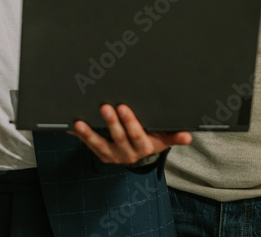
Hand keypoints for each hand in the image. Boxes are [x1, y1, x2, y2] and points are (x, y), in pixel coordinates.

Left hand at [69, 104, 191, 165]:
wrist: (141, 154)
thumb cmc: (153, 138)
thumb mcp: (164, 138)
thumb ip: (175, 136)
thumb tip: (188, 137)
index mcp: (144, 147)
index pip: (136, 135)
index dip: (129, 122)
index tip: (123, 107)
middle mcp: (128, 153)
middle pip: (118, 137)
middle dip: (111, 122)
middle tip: (105, 107)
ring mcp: (113, 155)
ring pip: (100, 144)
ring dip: (89, 133)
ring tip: (81, 122)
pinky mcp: (102, 154)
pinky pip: (89, 145)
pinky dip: (81, 136)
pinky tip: (72, 126)